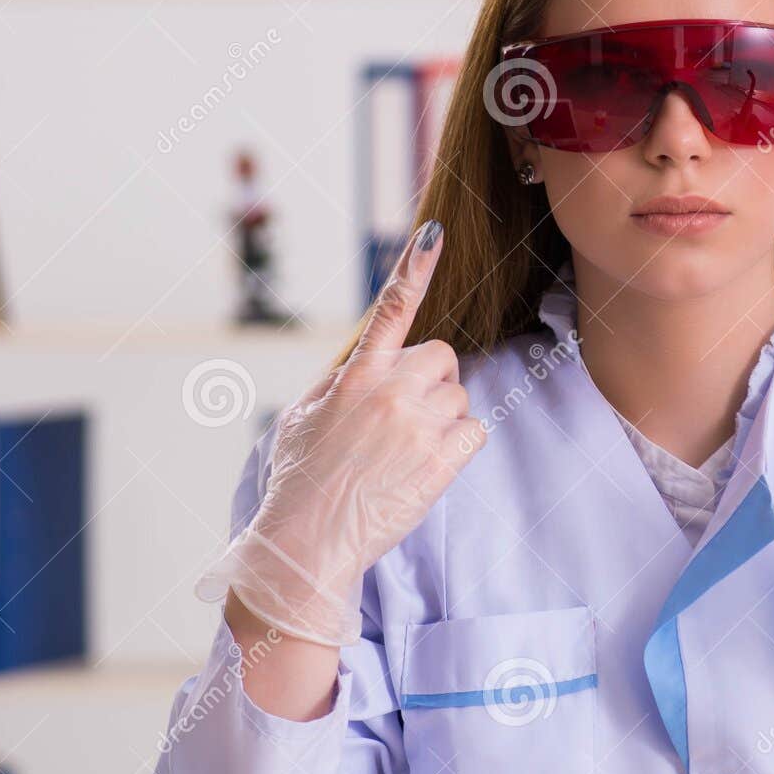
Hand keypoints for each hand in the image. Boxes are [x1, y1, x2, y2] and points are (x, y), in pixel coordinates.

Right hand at [197, 221, 485, 645]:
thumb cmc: (299, 480)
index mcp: (354, 374)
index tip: (434, 233)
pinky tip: (428, 466)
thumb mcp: (304, 416)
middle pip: (442, 358)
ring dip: (443, 419)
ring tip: (407, 452)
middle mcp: (389, 391)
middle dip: (432, 382)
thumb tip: (362, 364)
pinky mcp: (440, 461)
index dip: (414, 267)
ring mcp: (417, 425)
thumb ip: (339, 382)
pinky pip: (473, 433)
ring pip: (459, 398)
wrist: (308, 539)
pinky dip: (459, 448)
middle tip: (406, 417)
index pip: (390, 309)